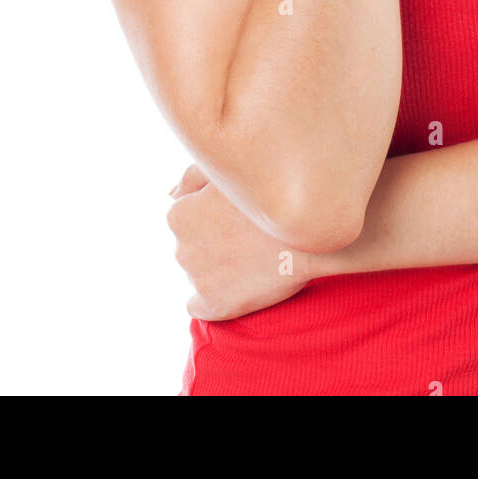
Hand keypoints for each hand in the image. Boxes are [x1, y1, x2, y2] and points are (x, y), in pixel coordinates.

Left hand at [166, 164, 313, 319]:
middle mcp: (181, 249)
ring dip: (218, 267)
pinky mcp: (216, 306)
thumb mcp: (226, 172)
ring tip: (252, 257)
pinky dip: (213, 298)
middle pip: (193, 245)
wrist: (308, 231)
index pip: (185, 217)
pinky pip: (200, 305)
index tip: (236, 215)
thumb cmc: (267, 193)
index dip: (212, 214)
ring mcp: (198, 280)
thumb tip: (170, 196)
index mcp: (178, 215)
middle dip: (213, 241)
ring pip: (200, 272)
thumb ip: (191, 176)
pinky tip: (236, 286)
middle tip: (248, 235)